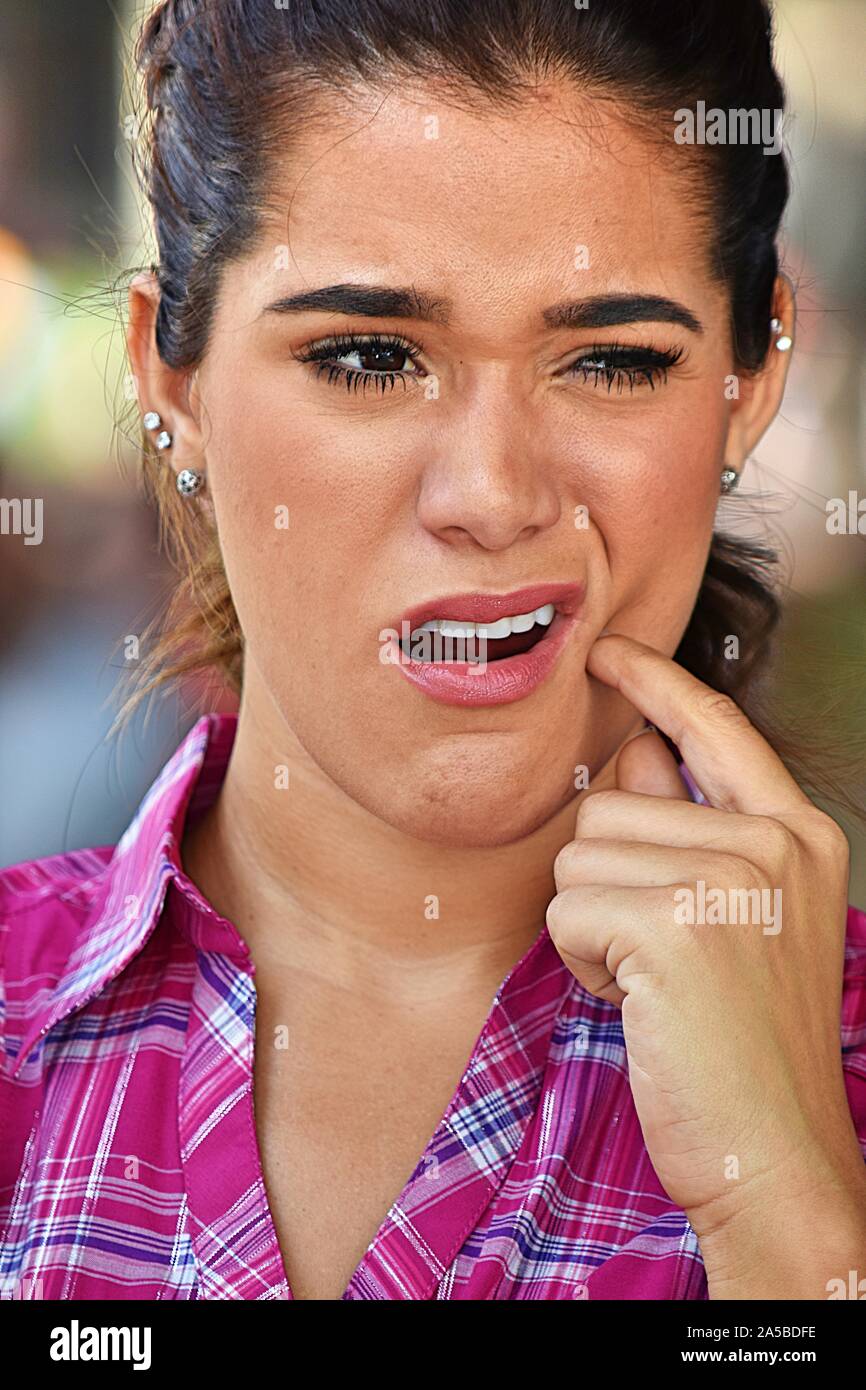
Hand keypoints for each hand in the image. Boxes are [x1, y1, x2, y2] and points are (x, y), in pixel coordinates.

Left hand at [546, 635, 865, 1292]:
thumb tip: (640, 754)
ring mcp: (732, 878)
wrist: (776, 1155)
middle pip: (612, 806)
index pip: (715, 728)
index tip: (608, 651)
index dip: (656, 682)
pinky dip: (581, 961)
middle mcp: (774, 842)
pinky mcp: (678, 924)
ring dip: (591, 926)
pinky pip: (568, 909)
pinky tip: (638, 1003)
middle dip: (606, 886)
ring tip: (653, 982)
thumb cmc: (743, 1041)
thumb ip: (695, 830)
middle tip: (659, 960)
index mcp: (798, 834)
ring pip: (580, 857)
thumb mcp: (741, 919)